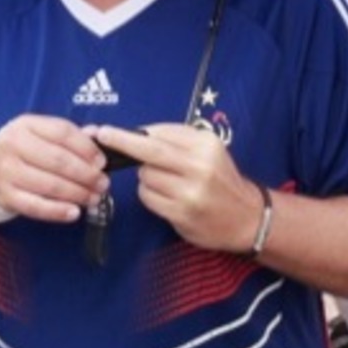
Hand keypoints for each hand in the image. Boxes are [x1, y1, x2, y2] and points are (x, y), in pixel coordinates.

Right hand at [0, 114, 107, 223]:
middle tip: (102, 183)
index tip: (101, 161)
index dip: (86, 148)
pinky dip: (58, 211)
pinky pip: (36, 206)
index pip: (62, 132)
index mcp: (26, 125)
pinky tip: (74, 212)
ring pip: (50, 185)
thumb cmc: (24, 152)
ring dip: (77, 194)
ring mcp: (7, 171)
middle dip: (86, 175)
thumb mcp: (41, 134)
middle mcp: (13, 145)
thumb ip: (70, 136)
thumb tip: (99, 136)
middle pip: (58, 160)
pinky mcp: (5, 195)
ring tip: (93, 197)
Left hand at [92, 122, 262, 253]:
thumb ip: (176, 140)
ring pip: (146, 177)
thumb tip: (136, 134)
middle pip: (150, 151)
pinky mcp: (182, 213)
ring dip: (146, 178)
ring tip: (167, 183)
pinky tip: (168, 198)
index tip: (108, 130)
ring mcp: (191, 192)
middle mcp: (200, 166)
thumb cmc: (221, 180)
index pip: (160, 133)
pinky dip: (150, 195)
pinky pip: (149, 198)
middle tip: (101, 136)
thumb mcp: (209, 151)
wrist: (246, 217)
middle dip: (122, 142)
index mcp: (206, 145)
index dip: (132, 133)